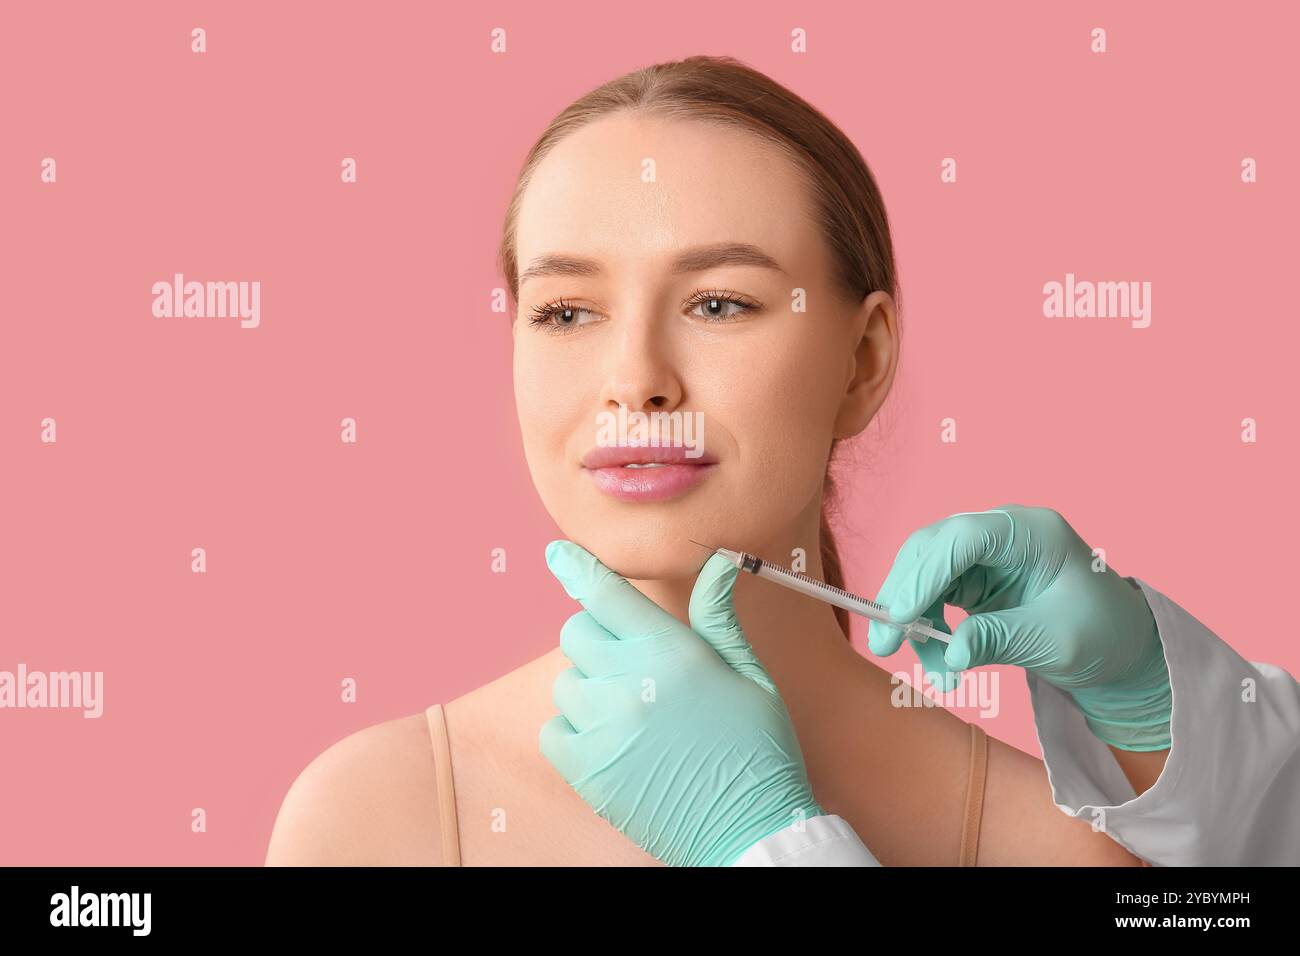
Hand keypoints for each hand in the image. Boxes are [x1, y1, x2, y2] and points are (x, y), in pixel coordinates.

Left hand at [539, 540, 822, 865]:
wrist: (752, 830)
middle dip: (600, 642)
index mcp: (670, 651)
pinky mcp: (586, 769)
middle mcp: (629, 682)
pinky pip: (553, 730)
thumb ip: (716, 616)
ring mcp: (603, 727)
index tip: (556, 553)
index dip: (576, 567)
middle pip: (576, 633)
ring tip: (636, 718)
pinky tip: (617, 746)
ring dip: (591, 692)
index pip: (606, 594)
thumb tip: (717, 562)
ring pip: (566, 684)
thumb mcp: (747, 673)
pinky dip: (575, 734)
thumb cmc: (757, 747)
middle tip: (636, 670)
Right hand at [867, 504, 1171, 750]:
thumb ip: (1001, 640)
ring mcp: (983, 555)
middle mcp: (1000, 533)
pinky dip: (927, 628)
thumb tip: (952, 653)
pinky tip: (942, 661)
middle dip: (903, 596)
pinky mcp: (972, 579)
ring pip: (923, 574)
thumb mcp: (1057, 642)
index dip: (926, 573)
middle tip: (885, 647)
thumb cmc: (1102, 633)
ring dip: (913, 620)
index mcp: (1031, 532)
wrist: (1120, 645)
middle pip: (932, 549)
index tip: (900, 616)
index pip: (964, 537)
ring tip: (936, 673)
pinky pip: (932, 596)